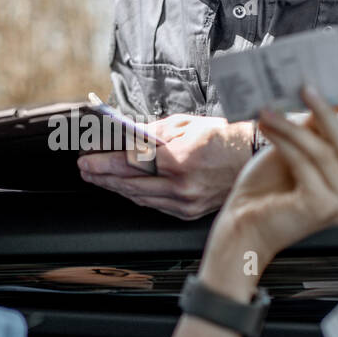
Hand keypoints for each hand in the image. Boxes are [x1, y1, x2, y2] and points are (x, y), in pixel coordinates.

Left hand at [76, 114, 252, 219]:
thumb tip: (124, 136)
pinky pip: (154, 205)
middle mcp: (181, 185)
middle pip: (130, 183)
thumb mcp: (185, 125)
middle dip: (103, 175)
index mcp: (179, 159)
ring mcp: (185, 202)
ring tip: (98, 178)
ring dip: (115, 187)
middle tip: (85, 168)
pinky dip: (136, 196)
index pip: (130, 162)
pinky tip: (123, 189)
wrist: (253, 157)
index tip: (86, 158)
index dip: (104, 161)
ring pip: (139, 197)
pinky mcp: (189, 211)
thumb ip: (152, 133)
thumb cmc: (223, 138)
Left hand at [213, 79, 337, 266]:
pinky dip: (285, 141)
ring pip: (322, 151)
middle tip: (309, 87)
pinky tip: (267, 126)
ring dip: (293, 125)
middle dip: (327, 112)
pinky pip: (305, 162)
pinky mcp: (322, 206)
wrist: (241, 228)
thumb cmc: (264, 194)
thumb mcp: (292, 155)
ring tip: (270, 108)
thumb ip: (313, 134)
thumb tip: (326, 98)